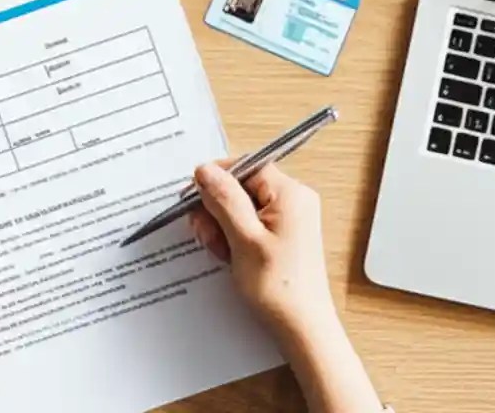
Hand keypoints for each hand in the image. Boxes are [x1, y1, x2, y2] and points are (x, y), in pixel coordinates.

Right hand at [187, 160, 334, 336]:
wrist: (302, 328)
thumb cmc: (278, 287)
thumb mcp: (243, 239)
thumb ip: (224, 199)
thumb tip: (205, 170)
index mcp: (290, 194)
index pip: (246, 167)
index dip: (216, 180)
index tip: (192, 198)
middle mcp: (293, 201)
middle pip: (242, 187)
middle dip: (217, 209)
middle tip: (207, 235)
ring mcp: (290, 219)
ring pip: (242, 207)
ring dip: (222, 225)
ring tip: (220, 251)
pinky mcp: (283, 236)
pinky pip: (250, 224)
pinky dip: (234, 237)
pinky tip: (230, 256)